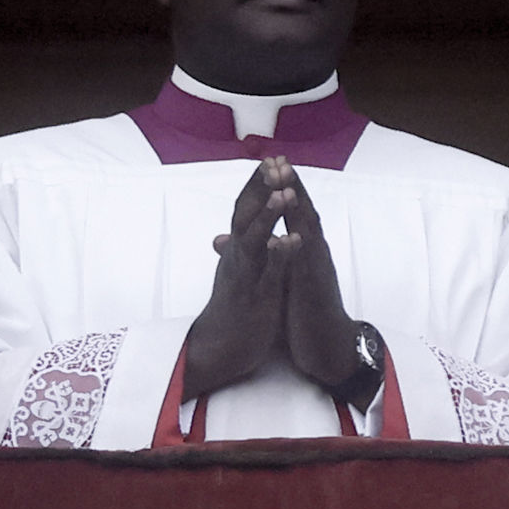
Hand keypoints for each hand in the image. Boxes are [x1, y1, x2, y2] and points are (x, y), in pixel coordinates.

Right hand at [180, 164, 291, 398]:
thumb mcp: (234, 273)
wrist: (218, 350)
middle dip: (260, 190)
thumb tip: (225, 233)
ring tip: (284, 194)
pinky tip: (290, 241)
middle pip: (245, 217)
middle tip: (274, 162)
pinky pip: (268, 275)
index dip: (257, 185)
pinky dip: (279, 257)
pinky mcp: (256, 298)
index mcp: (237, 251)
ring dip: (268, 217)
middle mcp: (237, 258)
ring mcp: (245, 277)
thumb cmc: (231, 307)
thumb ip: (234, 252)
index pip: (244, 210)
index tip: (271, 157)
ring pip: (255, 242)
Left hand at [267, 164, 374, 406]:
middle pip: (304, 213)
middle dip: (292, 187)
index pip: (295, 211)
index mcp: (306, 248)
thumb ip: (276, 256)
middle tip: (279, 160)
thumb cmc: (306, 311)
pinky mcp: (314, 290)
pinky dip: (297, 251)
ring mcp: (316, 269)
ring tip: (286, 188)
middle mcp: (314, 252)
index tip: (272, 162)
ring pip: (307, 234)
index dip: (284, 186)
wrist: (329, 346)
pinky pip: (306, 268)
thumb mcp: (287, 279)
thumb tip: (252, 238)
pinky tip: (288, 238)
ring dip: (297, 212)